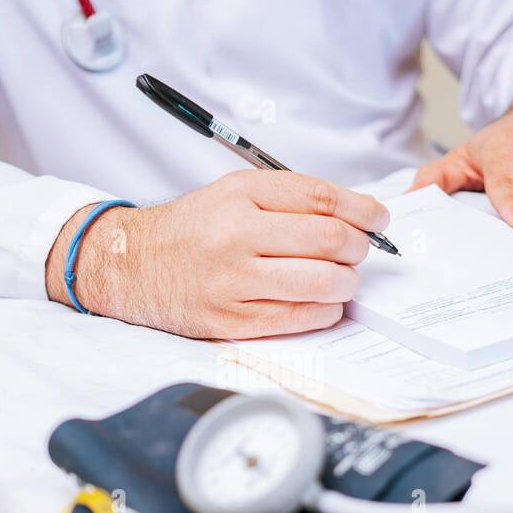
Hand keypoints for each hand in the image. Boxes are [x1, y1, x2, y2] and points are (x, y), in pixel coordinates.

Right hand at [46, 171, 388, 338]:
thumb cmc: (193, 229)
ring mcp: (234, 281)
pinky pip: (299, 318)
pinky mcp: (232, 320)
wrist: (134, 265)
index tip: (379, 218)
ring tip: (344, 279)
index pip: (320, 198)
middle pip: (328, 239)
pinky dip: (325, 311)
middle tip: (360, 250)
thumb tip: (354, 216)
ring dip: (347, 282)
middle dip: (358, 247)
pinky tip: (325, 302)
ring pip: (321, 282)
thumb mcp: (234, 193)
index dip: (362, 209)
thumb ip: (289, 199)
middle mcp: (237, 235)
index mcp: (241, 194)